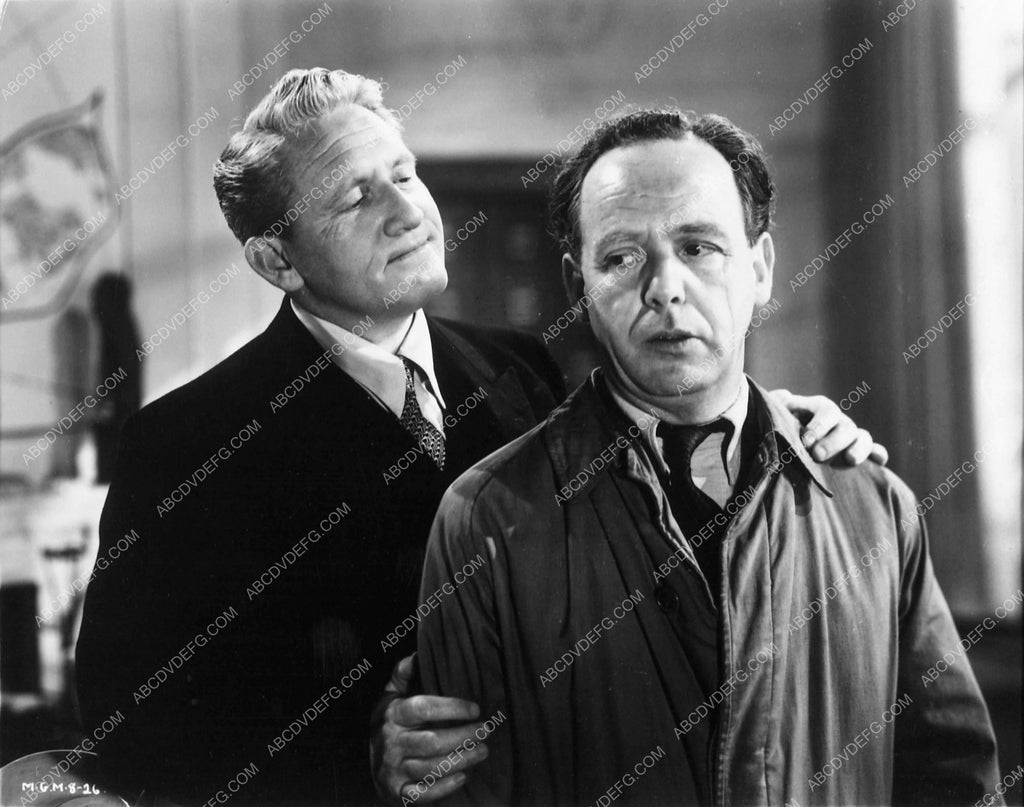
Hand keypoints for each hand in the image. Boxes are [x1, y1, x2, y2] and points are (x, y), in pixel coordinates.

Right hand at [371, 654, 488, 804]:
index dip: (452, 707)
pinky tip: (464, 776)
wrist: (371, 764)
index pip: (423, 708)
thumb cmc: (390, 722)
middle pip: (432, 741)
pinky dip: (444, 787)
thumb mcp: (390, 694)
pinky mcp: (398, 793)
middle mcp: (391, 742)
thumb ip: (403, 673)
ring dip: (461, 760)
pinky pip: (422, 794)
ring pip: (431, 767)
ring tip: (483, 750)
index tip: (475, 708)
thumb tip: (418, 652)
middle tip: (486, 730)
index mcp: (392, 714)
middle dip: (463, 736)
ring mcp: (393, 770)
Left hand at [772, 389, 888, 466]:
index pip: (826, 412)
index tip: (805, 441)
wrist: (785, 446)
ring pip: (863, 438)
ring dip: (859, 449)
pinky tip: (878, 462)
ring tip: (850, 460)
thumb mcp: (776, 413)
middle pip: (845, 427)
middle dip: (833, 442)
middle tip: (817, 455)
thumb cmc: (779, 426)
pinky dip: (878, 456)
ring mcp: (850, 438)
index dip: (818, 426)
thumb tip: (783, 395)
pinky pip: (874, 453)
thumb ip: (778, 404)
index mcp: (820, 409)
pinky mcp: (857, 455)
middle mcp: (838, 422)